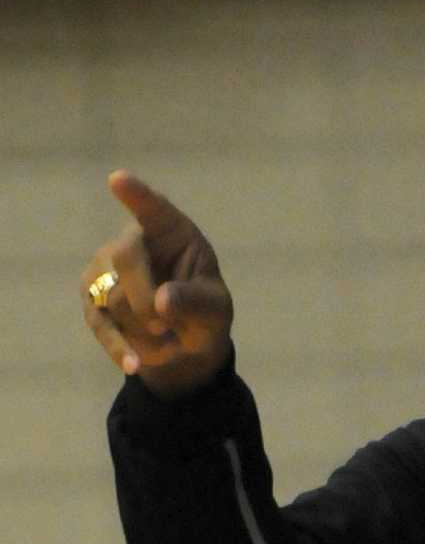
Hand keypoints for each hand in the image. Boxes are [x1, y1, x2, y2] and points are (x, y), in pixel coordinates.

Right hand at [81, 170, 232, 396]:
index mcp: (169, 231)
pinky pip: (101, 325)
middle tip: (169, 325)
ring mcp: (105, 270)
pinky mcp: (92, 302)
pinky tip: (134, 363)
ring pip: (112, 297)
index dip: (136, 194)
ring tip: (166, 335)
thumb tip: (161, 302)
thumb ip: (195, 302)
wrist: (184, 346)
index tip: (118, 180)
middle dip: (147, 300)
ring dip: (145, 328)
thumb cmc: (204, 313)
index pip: (152, 208)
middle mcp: (132, 242)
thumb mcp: (214, 310)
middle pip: (123, 259)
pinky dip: (121, 348)